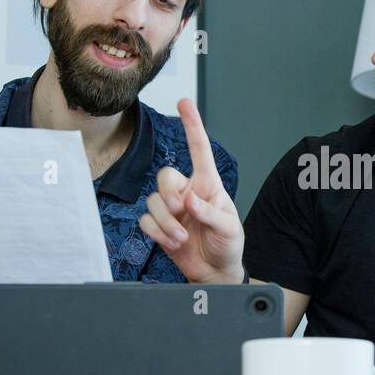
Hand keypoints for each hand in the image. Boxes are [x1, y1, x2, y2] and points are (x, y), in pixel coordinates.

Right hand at [138, 98, 244, 283]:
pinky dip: (157, 232)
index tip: (184, 102)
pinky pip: (146, 221)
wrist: (215, 272)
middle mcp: (187, 191)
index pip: (199, 150)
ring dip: (165, 222)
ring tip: (182, 238)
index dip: (192, 125)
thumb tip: (189, 200)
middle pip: (164, 175)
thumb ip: (210, 212)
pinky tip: (173, 242)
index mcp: (208, 184)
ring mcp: (171, 208)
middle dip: (167, 194)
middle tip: (180, 211)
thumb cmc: (228, 244)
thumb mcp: (229, 228)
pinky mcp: (159, 226)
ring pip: (152, 201)